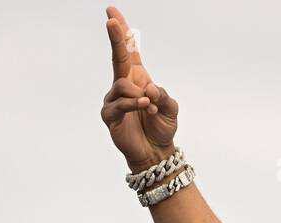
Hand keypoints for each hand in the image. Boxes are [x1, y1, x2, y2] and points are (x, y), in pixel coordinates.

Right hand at [101, 6, 178, 172]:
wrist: (156, 151)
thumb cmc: (162, 127)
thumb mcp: (171, 108)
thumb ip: (163, 95)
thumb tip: (148, 89)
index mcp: (138, 78)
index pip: (129, 51)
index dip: (122, 33)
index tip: (112, 13)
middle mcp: (123, 85)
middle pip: (117, 57)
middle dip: (116, 38)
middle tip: (111, 21)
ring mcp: (114, 99)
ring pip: (122, 84)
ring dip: (139, 95)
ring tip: (150, 107)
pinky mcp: (110, 115)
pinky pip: (120, 103)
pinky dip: (134, 104)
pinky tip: (145, 107)